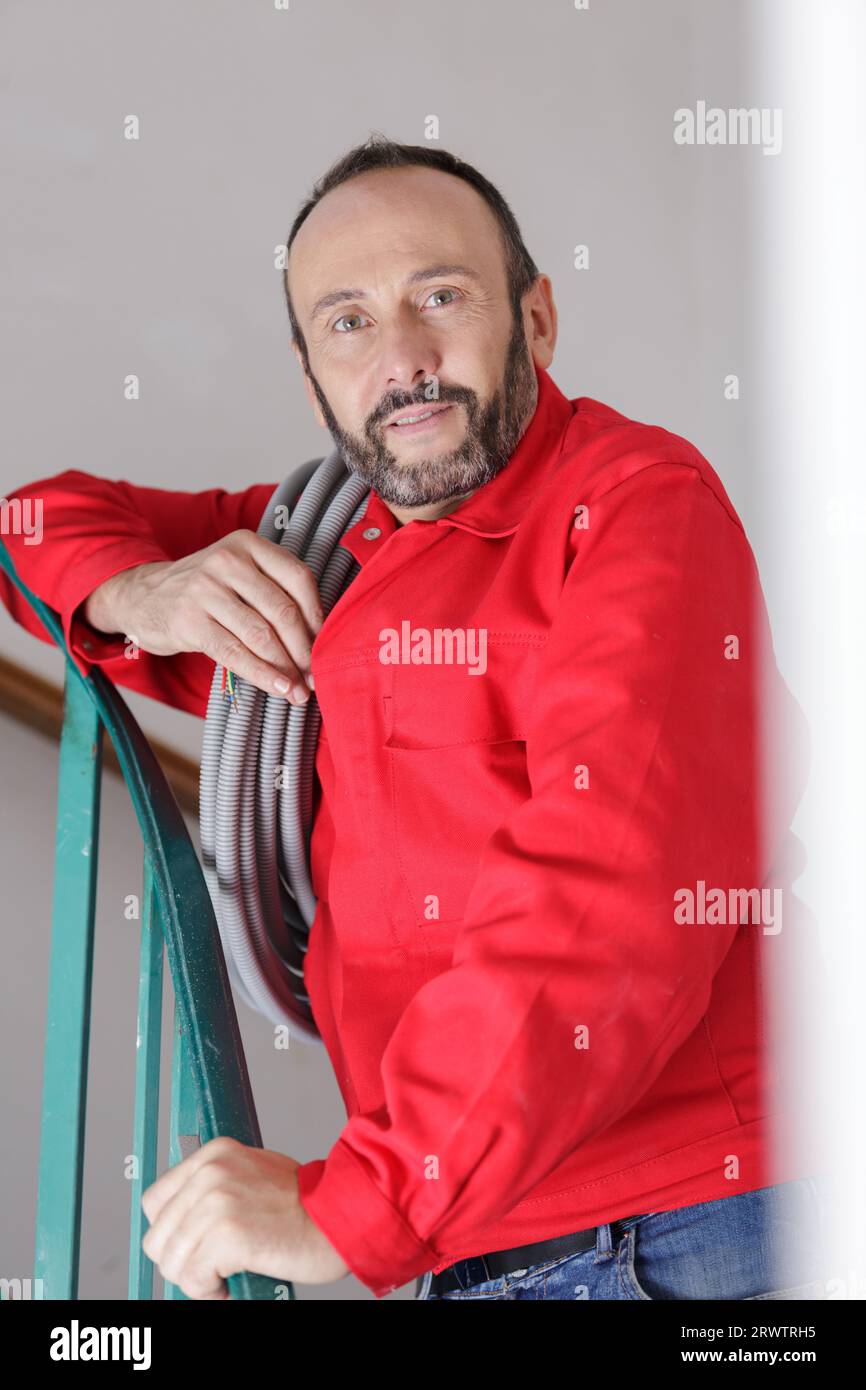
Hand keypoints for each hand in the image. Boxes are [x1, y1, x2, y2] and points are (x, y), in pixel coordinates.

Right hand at [83, 529, 324, 702]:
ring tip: (301, 691)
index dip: (318, 616)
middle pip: (282, 610)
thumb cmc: (205, 590)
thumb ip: (274, 591)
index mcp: (248, 545)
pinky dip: (262, 675)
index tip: (328, 644)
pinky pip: (235, 653)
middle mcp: (227, 561)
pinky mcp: (189, 620)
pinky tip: (280, 689)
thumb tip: (319, 637)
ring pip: (261, 635)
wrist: (143, 596)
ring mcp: (205, 589)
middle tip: (317, 675)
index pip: (298, 578)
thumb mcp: (238, 573)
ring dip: (287, 669)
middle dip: (304, 650)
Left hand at [141, 1136, 349, 1298]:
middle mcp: (210, 1174)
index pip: (155, 1201)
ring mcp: (217, 1203)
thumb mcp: (253, 1174)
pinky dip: (209, 1291)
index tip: (191, 1246)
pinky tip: (232, 1282)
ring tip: (225, 1275)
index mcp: (214, 1155)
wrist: (342, 1214)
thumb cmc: (306, 1204)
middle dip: (182, 1261)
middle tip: (212, 1267)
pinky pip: (193, 1279)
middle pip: (158, 1236)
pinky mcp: (227, 1236)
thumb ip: (216, 1188)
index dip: (170, 1232)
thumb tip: (185, 1221)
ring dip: (196, 1279)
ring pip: (171, 1262)